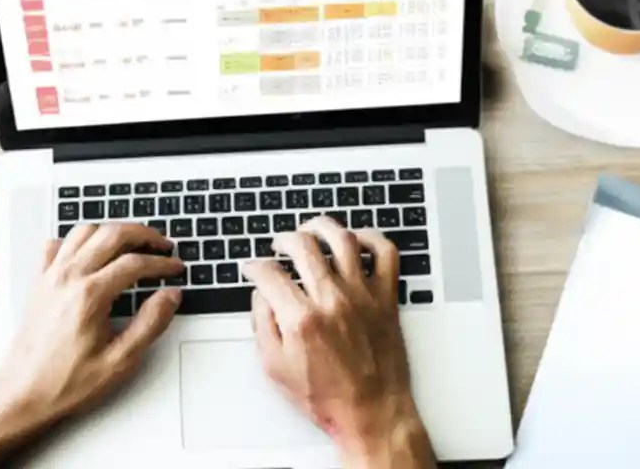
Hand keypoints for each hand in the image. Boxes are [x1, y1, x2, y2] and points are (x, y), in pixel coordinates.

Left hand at [0, 222, 184, 426]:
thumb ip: (149, 324)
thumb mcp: (119, 361)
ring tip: (132, 242)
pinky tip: (89, 251)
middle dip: (143, 234)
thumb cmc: (66, 382)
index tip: (175, 268)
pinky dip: (77, 240)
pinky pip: (57, 245)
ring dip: (113, 231)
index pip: (135, 263)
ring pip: (85, 232)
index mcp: (90, 295)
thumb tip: (170, 297)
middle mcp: (69, 278)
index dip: (161, 263)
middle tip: (162, 244)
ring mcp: (51, 277)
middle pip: (112, 234)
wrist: (23, 393)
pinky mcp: (40, 283)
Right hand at [242, 217, 433, 468]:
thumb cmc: (327, 398)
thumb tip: (262, 295)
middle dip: (283, 239)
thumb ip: (262, 325)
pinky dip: (371, 237)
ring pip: (342, 239)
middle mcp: (332, 299)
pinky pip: (384, 253)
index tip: (254, 267)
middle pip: (302, 245)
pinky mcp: (386, 297)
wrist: (372, 412)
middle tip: (279, 245)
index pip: (269, 272)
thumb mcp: (275, 368)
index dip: (254, 265)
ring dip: (321, 227)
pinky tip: (356, 240)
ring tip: (311, 230)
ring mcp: (362, 295)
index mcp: (301, 318)